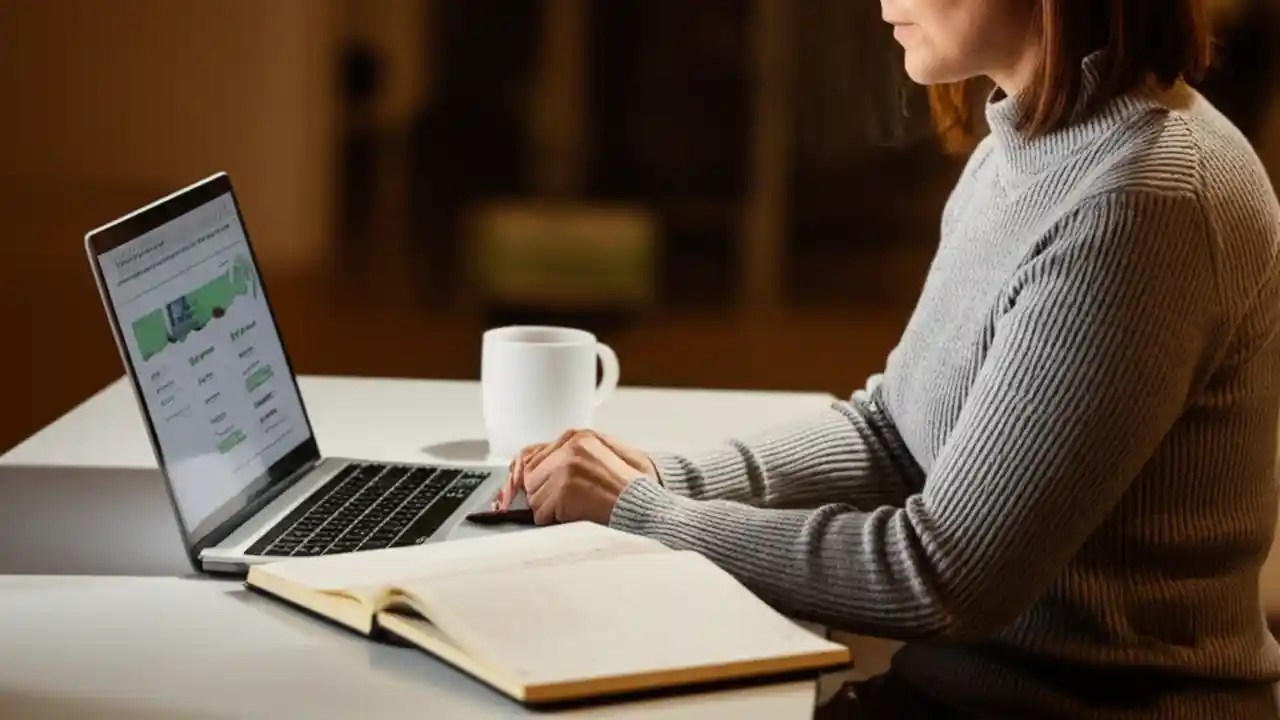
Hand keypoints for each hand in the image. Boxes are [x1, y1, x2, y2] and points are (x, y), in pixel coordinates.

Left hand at [493, 429, 656, 510]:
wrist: (644, 505)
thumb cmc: (624, 488)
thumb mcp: (596, 457)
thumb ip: (565, 457)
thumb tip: (524, 472)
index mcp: (576, 437)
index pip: (531, 456)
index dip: (528, 479)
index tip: (523, 492)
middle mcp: (569, 447)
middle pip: (530, 478)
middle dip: (543, 495)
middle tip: (565, 503)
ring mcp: (566, 468)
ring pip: (534, 497)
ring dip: (549, 510)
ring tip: (575, 508)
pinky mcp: (565, 490)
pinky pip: (542, 514)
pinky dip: (555, 521)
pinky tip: (576, 515)